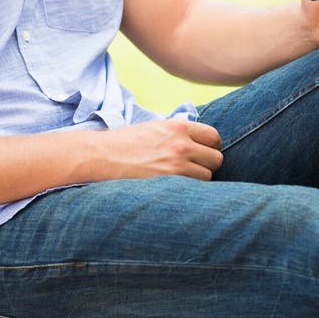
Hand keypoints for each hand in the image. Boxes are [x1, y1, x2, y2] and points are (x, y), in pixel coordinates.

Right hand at [105, 118, 223, 181]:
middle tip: (193, 167)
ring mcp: (176, 165)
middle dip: (208, 164)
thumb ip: (179, 133)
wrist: (101, 156)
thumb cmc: (126, 142)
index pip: (214, 137)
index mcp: (178, 126)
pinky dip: (189, 191)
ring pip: (208, 176)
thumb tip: (200, 144)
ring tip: (180, 178)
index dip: (210, 147)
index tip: (203, 153)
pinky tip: (176, 188)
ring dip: (198, 179)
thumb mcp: (155, 128)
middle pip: (216, 158)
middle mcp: (181, 144)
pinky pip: (194, 190)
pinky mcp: (169, 184)